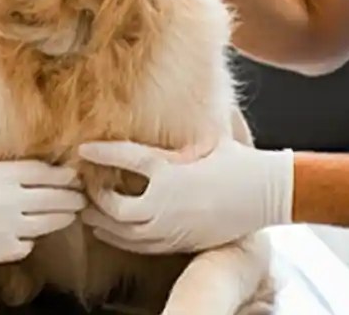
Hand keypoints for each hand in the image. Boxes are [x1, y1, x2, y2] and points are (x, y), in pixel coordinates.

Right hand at [0, 160, 85, 274]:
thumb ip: (5, 171)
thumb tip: (36, 171)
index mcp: (2, 173)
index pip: (48, 172)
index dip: (65, 176)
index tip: (74, 177)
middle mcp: (11, 197)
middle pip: (58, 197)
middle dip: (74, 197)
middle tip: (83, 198)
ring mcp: (10, 225)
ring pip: (50, 221)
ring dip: (62, 218)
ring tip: (70, 215)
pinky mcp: (3, 249)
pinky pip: (29, 244)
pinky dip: (30, 239)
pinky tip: (27, 234)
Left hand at [78, 138, 293, 253]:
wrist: (265, 195)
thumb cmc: (238, 161)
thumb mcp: (206, 140)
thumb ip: (180, 131)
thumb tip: (171, 103)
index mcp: (170, 171)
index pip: (125, 159)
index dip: (101, 153)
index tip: (83, 149)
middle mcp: (165, 202)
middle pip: (115, 207)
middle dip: (95, 200)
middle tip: (83, 189)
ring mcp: (171, 227)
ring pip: (124, 233)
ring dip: (102, 223)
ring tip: (88, 214)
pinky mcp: (179, 242)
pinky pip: (140, 246)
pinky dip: (120, 239)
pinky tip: (111, 232)